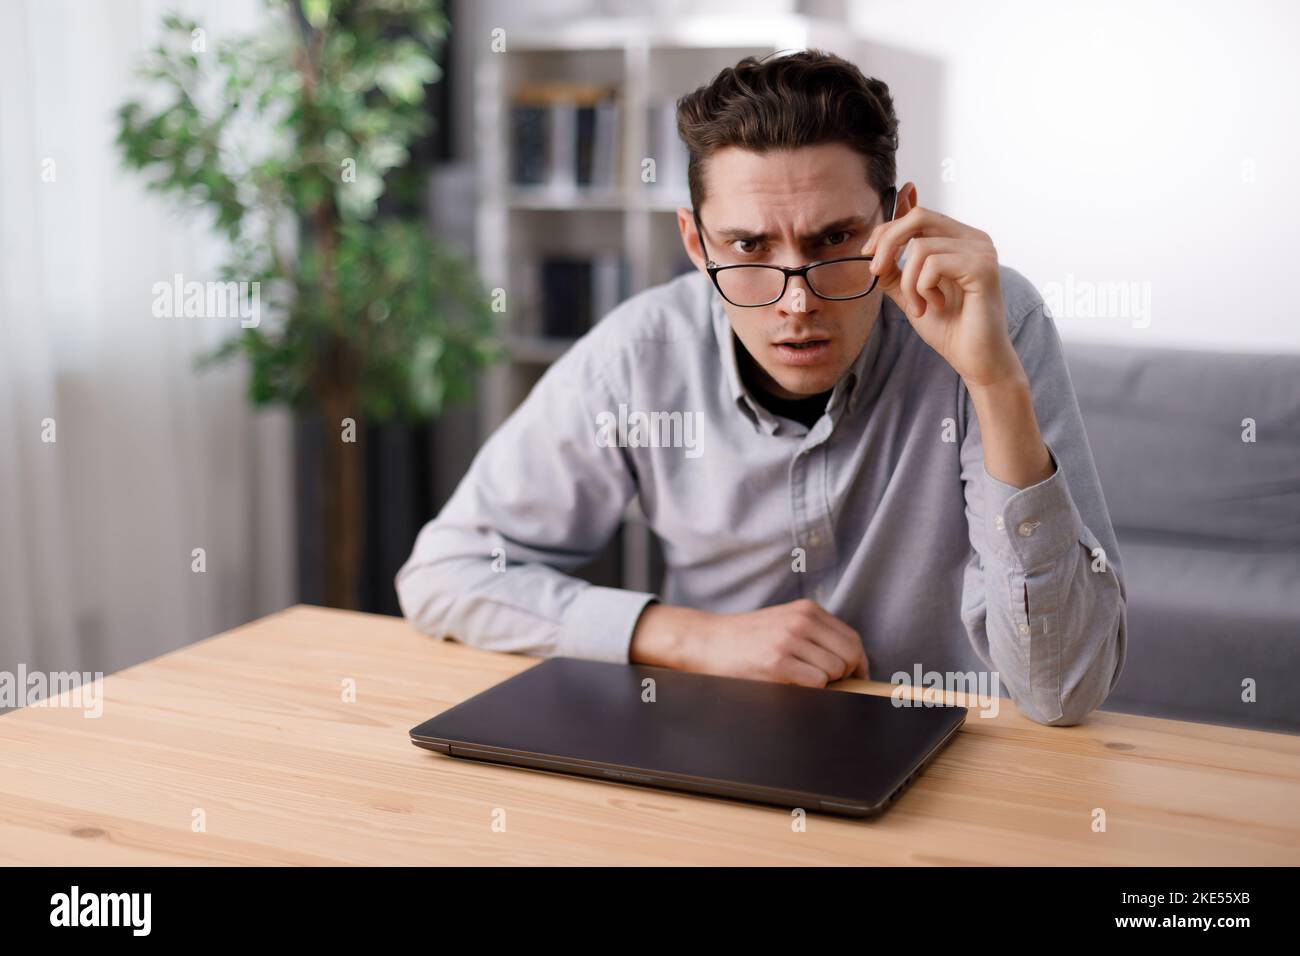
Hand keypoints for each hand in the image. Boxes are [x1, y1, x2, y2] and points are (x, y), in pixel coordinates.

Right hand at [630, 599, 867, 687]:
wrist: (707, 640)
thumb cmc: (746, 637)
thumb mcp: (784, 622)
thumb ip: (814, 633)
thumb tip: (850, 661)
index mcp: (807, 610)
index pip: (852, 639)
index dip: (858, 662)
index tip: (855, 676)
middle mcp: (801, 621)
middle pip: (850, 655)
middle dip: (845, 675)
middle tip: (830, 683)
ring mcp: (789, 641)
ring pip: (835, 671)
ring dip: (824, 683)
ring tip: (800, 679)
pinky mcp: (777, 663)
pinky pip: (816, 683)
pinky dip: (809, 689)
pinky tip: (790, 683)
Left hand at [863, 207, 1021, 389]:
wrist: (974, 358)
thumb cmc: (949, 327)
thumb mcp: (909, 292)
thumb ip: (894, 268)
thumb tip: (873, 247)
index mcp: (959, 239)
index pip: (918, 215)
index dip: (887, 230)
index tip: (867, 254)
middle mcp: (974, 238)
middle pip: (919, 217)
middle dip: (887, 243)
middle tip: (876, 272)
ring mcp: (981, 251)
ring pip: (921, 246)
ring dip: (908, 283)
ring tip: (918, 307)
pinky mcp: (983, 268)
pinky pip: (934, 264)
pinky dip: (924, 289)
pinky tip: (935, 306)